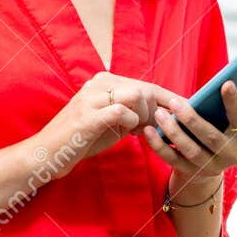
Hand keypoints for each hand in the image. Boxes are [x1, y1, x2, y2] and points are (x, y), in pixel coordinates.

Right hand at [31, 71, 169, 176]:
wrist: (47, 155)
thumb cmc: (83, 139)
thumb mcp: (113, 122)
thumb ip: (135, 113)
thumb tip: (167, 113)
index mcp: (105, 81)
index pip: (147, 85)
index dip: (170, 99)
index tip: (189, 111)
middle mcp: (98, 83)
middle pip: (146, 89)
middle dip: (156, 113)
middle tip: (149, 131)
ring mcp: (91, 97)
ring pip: (137, 95)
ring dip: (144, 117)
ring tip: (137, 132)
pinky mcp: (86, 116)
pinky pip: (122, 112)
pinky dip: (132, 124)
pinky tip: (128, 134)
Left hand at [144, 78, 236, 199]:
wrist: (210, 165)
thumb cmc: (225, 130)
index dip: (234, 102)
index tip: (225, 83)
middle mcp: (232, 155)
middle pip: (210, 137)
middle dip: (191, 119)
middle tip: (175, 102)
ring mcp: (210, 167)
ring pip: (190, 149)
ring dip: (172, 131)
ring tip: (159, 113)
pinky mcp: (189, 173)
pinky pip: (171, 159)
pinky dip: (158, 145)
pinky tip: (148, 130)